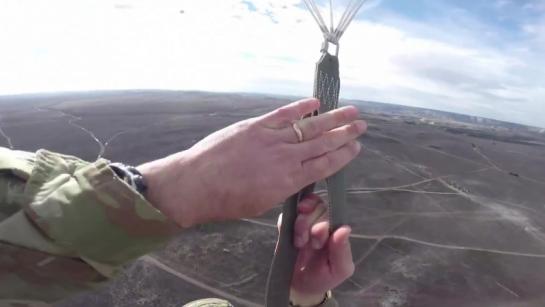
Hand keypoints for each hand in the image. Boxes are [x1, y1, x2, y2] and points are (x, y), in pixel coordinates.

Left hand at [138, 98, 365, 226]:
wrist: (195, 185)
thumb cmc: (226, 201)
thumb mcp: (263, 203)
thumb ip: (284, 187)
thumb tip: (297, 176)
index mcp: (289, 181)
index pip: (325, 165)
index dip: (343, 155)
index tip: (356, 148)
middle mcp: (285, 158)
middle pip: (323, 143)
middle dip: (344, 134)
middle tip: (361, 126)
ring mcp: (271, 139)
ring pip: (309, 127)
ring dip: (332, 118)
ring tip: (350, 111)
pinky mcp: (255, 126)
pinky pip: (283, 114)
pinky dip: (300, 108)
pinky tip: (315, 102)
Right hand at [284, 195, 354, 305]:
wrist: (301, 287)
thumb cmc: (325, 277)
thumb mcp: (339, 269)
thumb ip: (342, 251)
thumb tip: (345, 229)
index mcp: (336, 229)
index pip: (334, 213)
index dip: (324, 222)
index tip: (318, 240)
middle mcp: (322, 221)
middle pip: (318, 206)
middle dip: (310, 224)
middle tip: (305, 243)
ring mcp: (305, 221)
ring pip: (304, 206)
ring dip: (299, 223)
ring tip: (298, 242)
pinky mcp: (288, 225)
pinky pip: (286, 215)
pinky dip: (286, 222)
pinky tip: (289, 238)